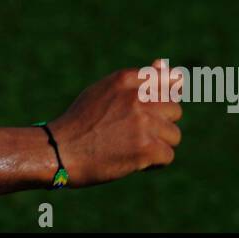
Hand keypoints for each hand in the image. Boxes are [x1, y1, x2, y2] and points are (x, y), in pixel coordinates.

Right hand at [48, 58, 183, 187]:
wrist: (60, 150)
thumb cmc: (83, 121)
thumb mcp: (106, 91)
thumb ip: (142, 82)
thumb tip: (179, 75)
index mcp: (125, 79)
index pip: (167, 81)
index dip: (159, 101)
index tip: (144, 112)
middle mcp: (136, 97)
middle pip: (174, 110)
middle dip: (160, 124)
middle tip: (134, 133)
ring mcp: (142, 122)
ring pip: (174, 134)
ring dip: (158, 144)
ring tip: (132, 146)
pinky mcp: (145, 148)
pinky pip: (168, 155)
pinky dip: (154, 162)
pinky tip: (135, 161)